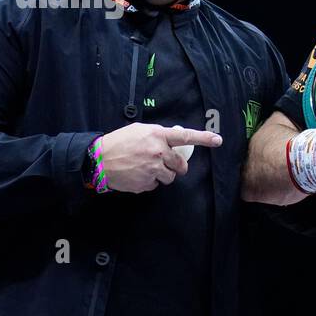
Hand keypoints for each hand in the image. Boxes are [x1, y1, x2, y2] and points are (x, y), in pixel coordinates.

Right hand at [98, 123, 221, 192]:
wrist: (97, 160)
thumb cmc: (118, 143)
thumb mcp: (139, 131)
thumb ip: (158, 135)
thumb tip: (174, 141)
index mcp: (157, 135)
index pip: (185, 136)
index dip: (203, 138)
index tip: (218, 140)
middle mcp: (157, 151)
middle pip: (180, 164)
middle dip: (176, 166)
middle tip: (164, 163)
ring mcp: (152, 169)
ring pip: (170, 177)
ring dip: (162, 174)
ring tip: (145, 168)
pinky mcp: (146, 183)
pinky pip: (156, 185)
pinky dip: (149, 181)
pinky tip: (137, 175)